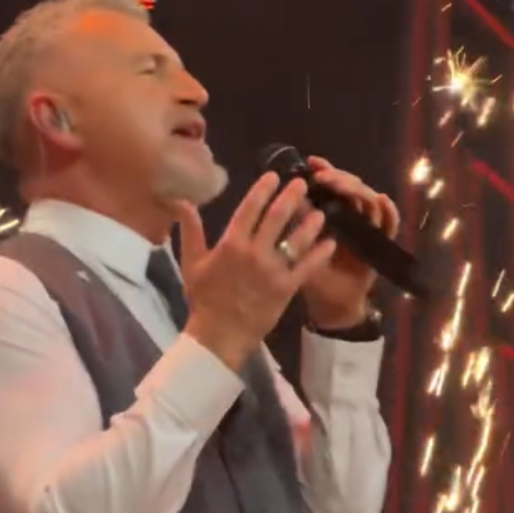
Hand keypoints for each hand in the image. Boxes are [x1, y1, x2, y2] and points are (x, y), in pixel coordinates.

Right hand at [177, 174, 336, 372]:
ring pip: (296, 239)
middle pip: (277, 217)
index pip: (250, 208)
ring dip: (310, 222)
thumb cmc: (204, 300)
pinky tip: (330, 243)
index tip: (274, 177)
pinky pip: (307, 267)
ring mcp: (272, 270)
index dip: (263, 189)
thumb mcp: (191, 263)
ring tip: (320, 211)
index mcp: (231, 244)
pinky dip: (320, 254)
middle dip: (292, 196)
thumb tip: (183, 201)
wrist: (219, 335)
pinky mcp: (286, 288)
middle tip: (303, 184)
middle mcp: (254, 252)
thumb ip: (191, 230)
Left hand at [300, 157, 399, 331]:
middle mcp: (351, 216)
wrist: (332, 306)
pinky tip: (381, 201)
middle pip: (351, 187)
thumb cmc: (315, 279)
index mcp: (331, 214)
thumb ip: (297, 227)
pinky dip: (389, 211)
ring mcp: (367, 228)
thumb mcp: (300, 252)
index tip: (311, 162)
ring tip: (344, 187)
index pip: (331, 185)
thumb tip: (287, 197)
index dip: (325, 170)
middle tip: (324, 177)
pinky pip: (389, 224)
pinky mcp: (380, 242)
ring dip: (358, 191)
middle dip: (339, 178)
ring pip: (369, 200)